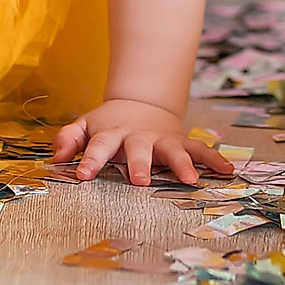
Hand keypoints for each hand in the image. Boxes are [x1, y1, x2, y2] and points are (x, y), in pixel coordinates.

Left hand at [52, 99, 234, 185]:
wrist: (141, 103)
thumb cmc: (109, 124)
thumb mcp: (86, 126)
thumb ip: (70, 138)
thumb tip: (57, 156)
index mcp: (112, 133)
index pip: (98, 146)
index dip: (90, 160)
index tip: (81, 175)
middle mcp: (139, 136)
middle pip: (137, 149)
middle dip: (138, 164)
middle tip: (139, 181)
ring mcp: (162, 139)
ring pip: (173, 150)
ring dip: (182, 164)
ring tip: (191, 180)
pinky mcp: (182, 141)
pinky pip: (200, 150)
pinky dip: (214, 159)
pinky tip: (227, 172)